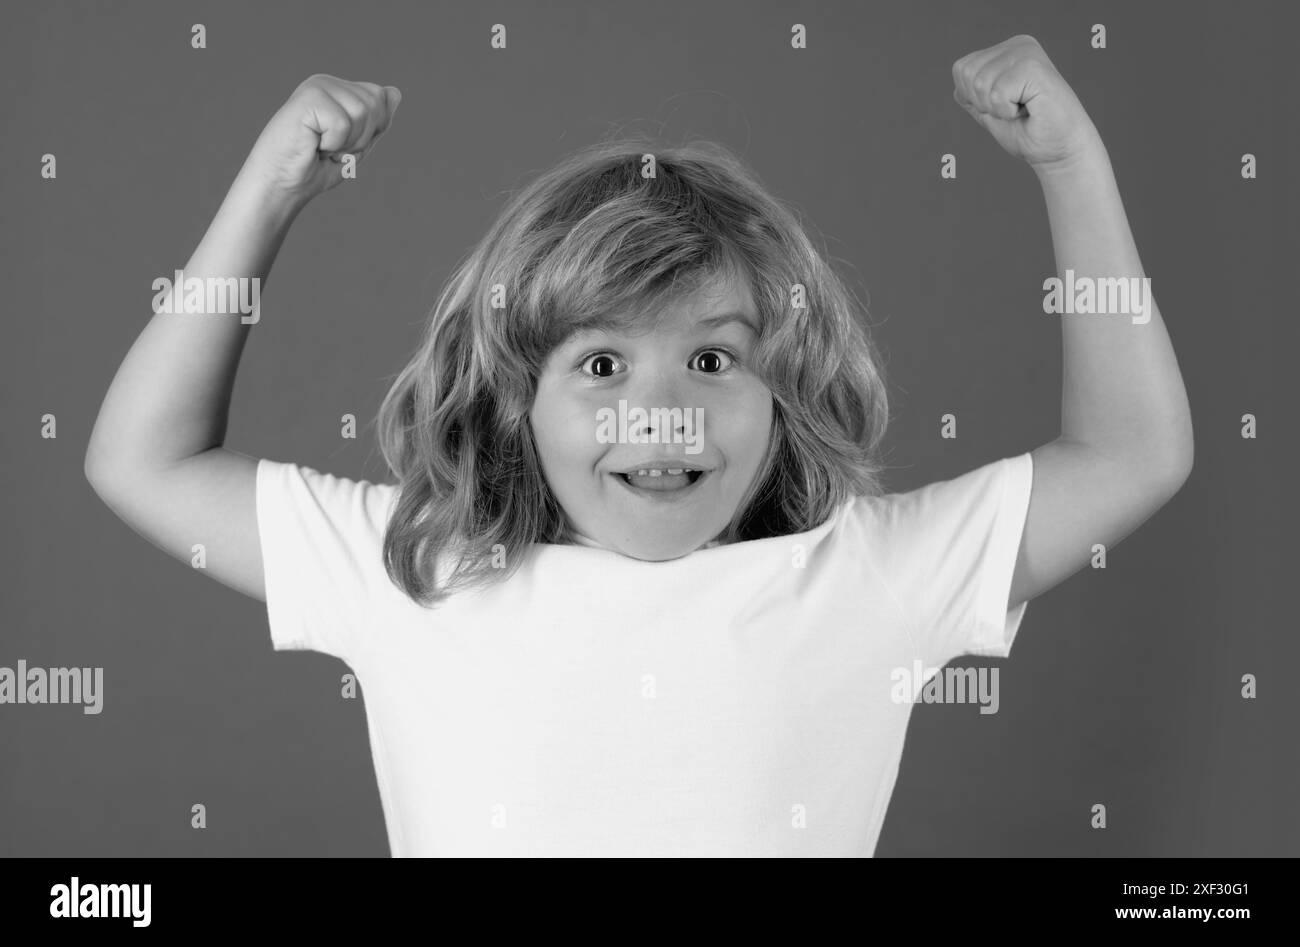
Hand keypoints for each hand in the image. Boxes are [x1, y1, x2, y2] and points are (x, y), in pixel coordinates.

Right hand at [242, 74, 400, 208]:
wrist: (282, 184)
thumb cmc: (315, 168)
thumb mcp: (356, 145)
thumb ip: (376, 121)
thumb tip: (395, 91)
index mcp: (339, 89)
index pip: (382, 97)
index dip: (372, 129)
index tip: (344, 143)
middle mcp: (327, 82)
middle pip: (375, 103)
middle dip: (361, 137)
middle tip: (330, 147)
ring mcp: (317, 87)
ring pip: (362, 112)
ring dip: (346, 142)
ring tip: (321, 146)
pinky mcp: (308, 98)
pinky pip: (343, 123)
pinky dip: (333, 144)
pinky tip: (312, 144)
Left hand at [952, 35, 1102, 173]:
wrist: (1059, 150)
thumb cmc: (1028, 133)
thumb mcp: (990, 111)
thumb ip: (973, 94)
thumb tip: (959, 77)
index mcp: (1007, 50)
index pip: (961, 69)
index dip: (973, 99)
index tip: (1004, 105)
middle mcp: (1019, 45)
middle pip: (966, 74)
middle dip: (983, 103)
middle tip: (1014, 109)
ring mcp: (1027, 53)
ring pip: (980, 84)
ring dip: (997, 108)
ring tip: (1023, 109)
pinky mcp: (1034, 68)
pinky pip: (996, 95)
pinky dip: (1007, 112)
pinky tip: (1030, 110)